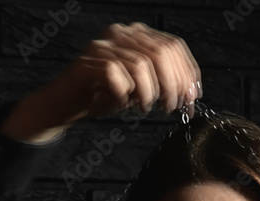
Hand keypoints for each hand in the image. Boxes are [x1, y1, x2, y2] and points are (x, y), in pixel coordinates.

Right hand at [1, 22, 201, 142]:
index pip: (173, 46)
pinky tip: (126, 103)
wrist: (67, 103)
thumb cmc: (105, 95)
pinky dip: (126, 93)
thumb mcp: (141, 87)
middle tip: (171, 107)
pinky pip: (116, 74)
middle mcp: (120, 34)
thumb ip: (164, 83)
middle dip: (172, 85)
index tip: (191, 97)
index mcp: (136, 34)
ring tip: (148, 107)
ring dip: (150, 92)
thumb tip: (191, 93)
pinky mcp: (88, 62)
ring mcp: (103, 45)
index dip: (187, 72)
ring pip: (141, 65)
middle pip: (161, 53)